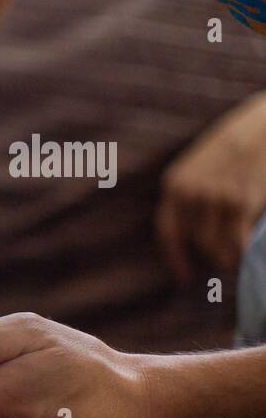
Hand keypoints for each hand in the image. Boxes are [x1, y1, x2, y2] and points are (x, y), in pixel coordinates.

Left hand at [157, 91, 265, 281]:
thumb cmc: (242, 139)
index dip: (176, 259)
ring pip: (216, 248)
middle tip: (225, 261)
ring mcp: (214, 198)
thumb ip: (195, 191)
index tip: (184, 278)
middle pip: (197, 242)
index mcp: (175, 182)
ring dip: (229, 258)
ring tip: (238, 259)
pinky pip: (237, 244)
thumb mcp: (206, 161)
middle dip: (212, 255)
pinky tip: (248, 258)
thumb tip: (197, 231)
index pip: (168, 232)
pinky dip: (243, 255)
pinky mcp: (241, 202)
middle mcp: (189, 192)